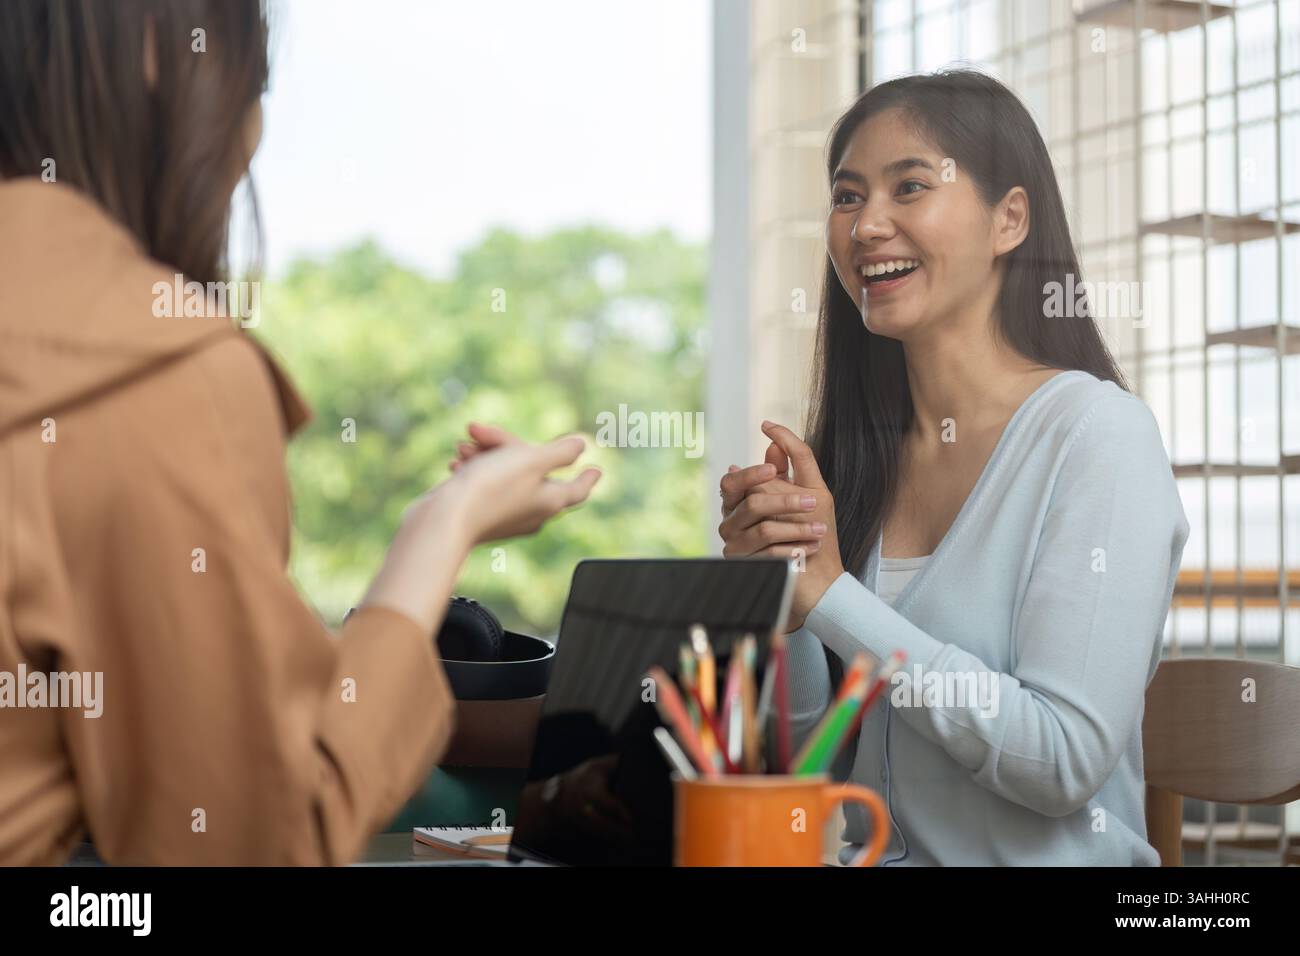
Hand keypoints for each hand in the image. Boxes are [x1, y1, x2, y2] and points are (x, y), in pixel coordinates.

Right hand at [444, 423, 601, 544]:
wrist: (445, 520)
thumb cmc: (490, 488)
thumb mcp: (532, 460)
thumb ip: (560, 452)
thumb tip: (581, 446)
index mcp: (551, 500)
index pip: (577, 488)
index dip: (587, 476)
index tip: (597, 471)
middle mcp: (532, 511)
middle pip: (532, 469)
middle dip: (506, 445)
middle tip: (480, 430)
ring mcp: (507, 515)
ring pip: (505, 473)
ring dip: (485, 454)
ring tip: (464, 446)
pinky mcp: (483, 516)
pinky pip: (486, 485)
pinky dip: (474, 469)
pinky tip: (457, 462)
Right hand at [717, 421, 843, 630]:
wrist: (813, 581)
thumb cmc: (807, 535)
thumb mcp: (805, 497)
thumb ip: (788, 470)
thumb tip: (773, 442)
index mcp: (739, 502)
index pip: (733, 482)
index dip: (752, 474)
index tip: (774, 468)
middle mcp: (731, 523)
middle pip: (754, 503)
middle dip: (788, 501)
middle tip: (815, 502)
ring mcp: (735, 546)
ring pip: (764, 528)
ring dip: (797, 528)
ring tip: (821, 531)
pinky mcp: (745, 567)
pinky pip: (768, 552)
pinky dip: (793, 549)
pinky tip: (810, 549)